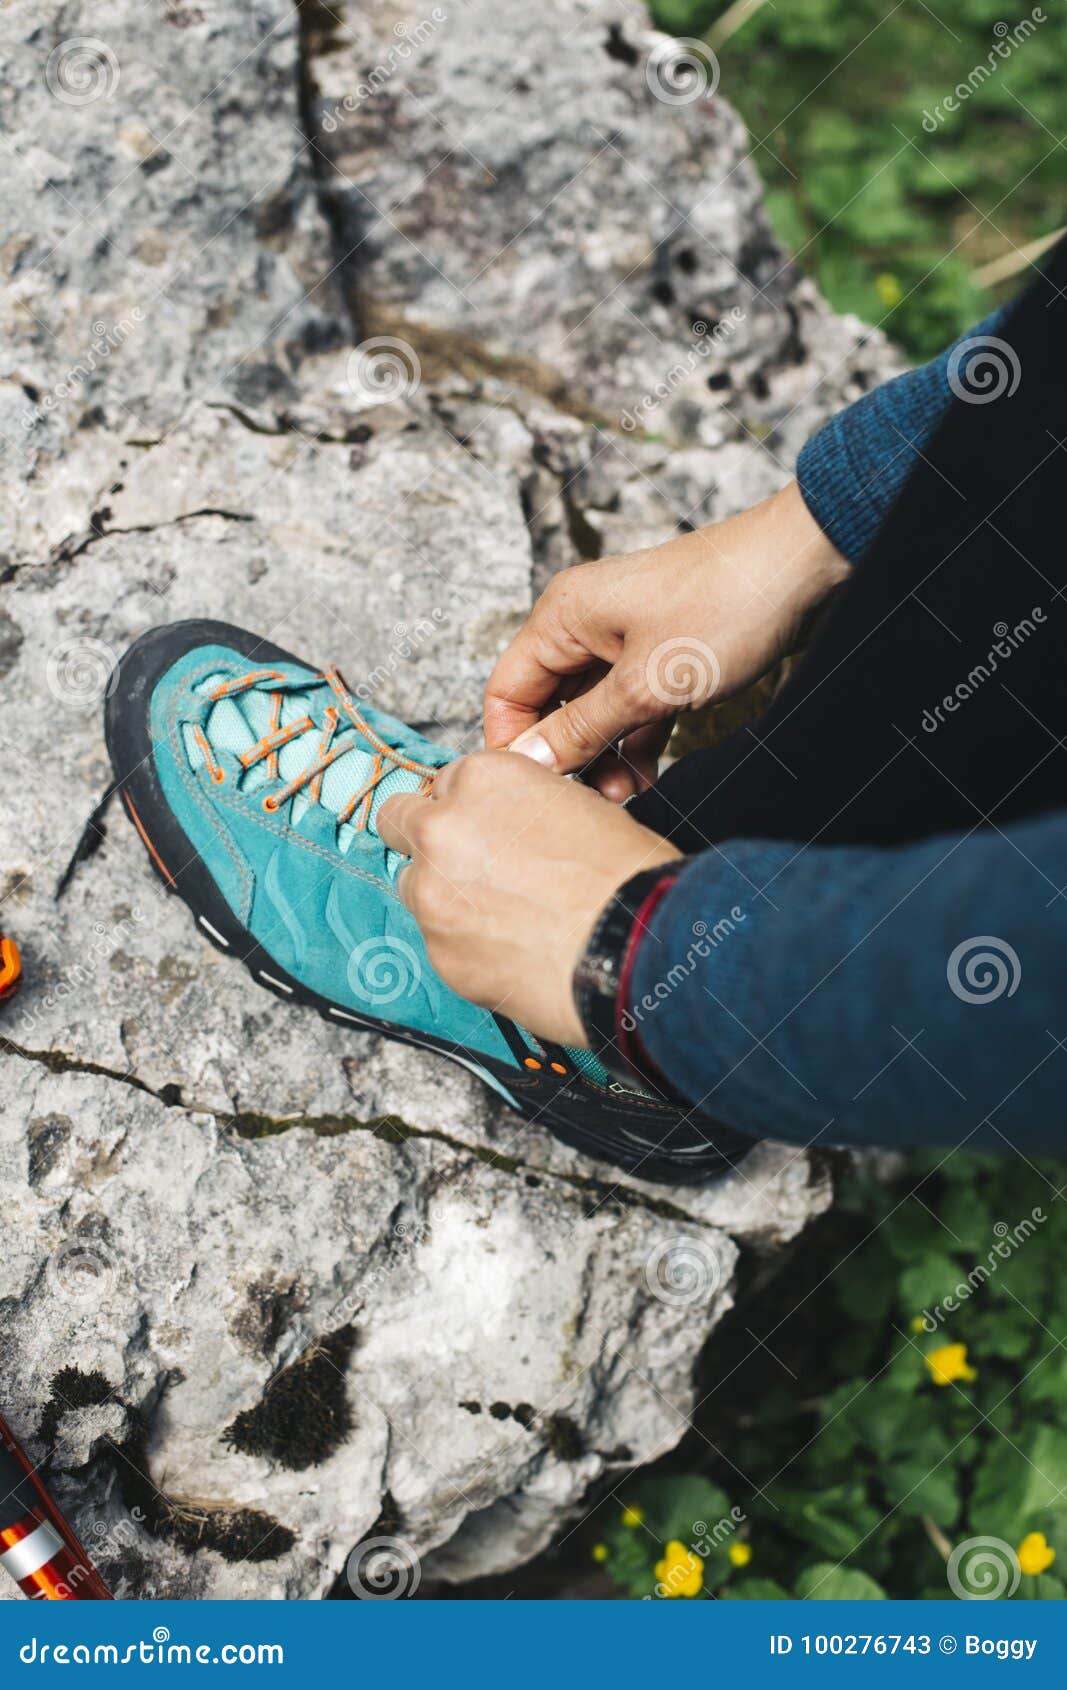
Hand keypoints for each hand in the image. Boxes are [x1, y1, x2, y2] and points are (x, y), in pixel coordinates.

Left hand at [377, 752, 681, 1045]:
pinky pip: (438, 942)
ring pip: (415, 887)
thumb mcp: (577, 805)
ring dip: (445, 897)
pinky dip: (465, 947)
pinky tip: (512, 953)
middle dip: (429, 841)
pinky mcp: (438, 953)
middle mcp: (442, 829)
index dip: (468, 808)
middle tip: (471, 867)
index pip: (444, 782)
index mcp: (482, 778)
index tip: (485, 829)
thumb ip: (521, 806)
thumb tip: (505, 825)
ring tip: (504, 918)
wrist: (635, 948)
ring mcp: (432, 895)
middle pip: (401, 823)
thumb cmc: (625, 875)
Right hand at [484, 480, 848, 800]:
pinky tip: (646, 775)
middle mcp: (585, 623)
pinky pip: (630, 702)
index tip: (533, 792)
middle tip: (584, 802)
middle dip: (565, 755)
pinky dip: (634, 737)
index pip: (507, 689)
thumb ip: (581, 729)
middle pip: (549, 702)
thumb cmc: (724, 607)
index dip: (514, 743)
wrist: (803, 566)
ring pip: (593, 708)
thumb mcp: (644, 685)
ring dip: (603, 753)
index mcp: (563, 616)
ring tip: (622, 795)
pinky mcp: (662, 652)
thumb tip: (529, 762)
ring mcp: (626, 637)